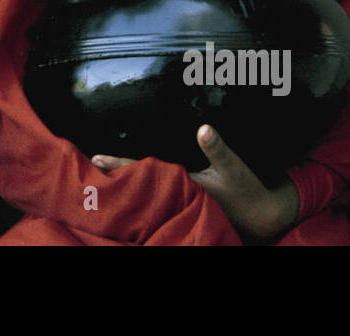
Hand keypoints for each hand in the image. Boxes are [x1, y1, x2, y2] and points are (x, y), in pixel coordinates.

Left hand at [91, 124, 298, 240]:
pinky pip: (159, 194)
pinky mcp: (187, 203)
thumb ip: (219, 150)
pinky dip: (143, 187)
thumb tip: (204, 129)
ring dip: (125, 181)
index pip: (143, 175)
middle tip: (86, 163)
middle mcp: (176, 197)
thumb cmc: (249, 193)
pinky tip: (132, 182)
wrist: (264, 221)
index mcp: (182, 187)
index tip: (96, 158)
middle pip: (137, 185)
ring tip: (99, 171)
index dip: (119, 166)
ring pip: (145, 192)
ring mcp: (180, 202)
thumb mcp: (235, 170)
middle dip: (112, 175)